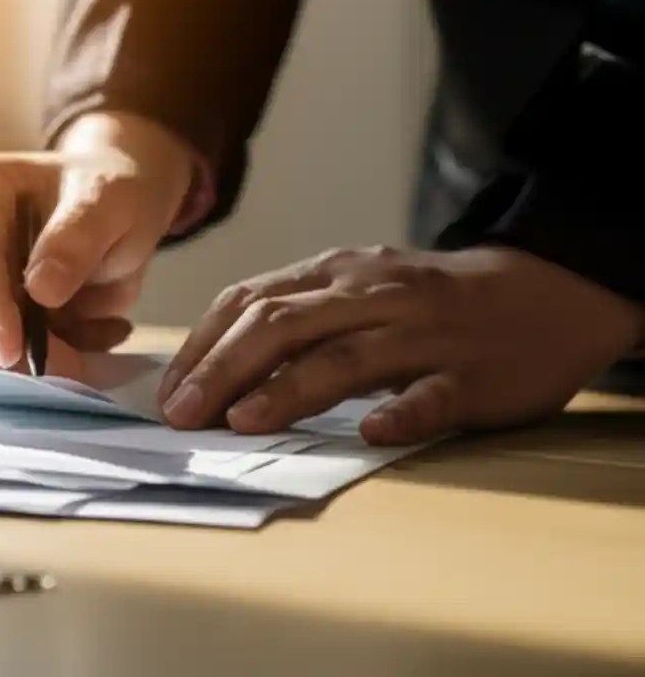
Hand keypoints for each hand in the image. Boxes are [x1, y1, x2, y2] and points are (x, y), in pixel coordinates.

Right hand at [0, 111, 194, 379]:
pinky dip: (48, 361)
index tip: (14, 348)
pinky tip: (93, 335)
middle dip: (10, 346)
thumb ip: (77, 240)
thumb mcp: (109, 203)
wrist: (113, 206)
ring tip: (99, 332)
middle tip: (74, 366)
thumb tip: (40, 292)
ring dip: (36, 357)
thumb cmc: (106, 191)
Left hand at [158, 246, 644, 442]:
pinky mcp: (471, 374)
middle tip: (183, 416)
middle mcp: (371, 296)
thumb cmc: (425, 303)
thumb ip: (292, 320)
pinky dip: (399, 412)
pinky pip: (432, 393)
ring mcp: (422, 333)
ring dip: (288, 390)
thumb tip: (209, 370)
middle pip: (282, 325)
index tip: (167, 392)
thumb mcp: (353, 291)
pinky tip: (370, 433)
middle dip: (223, 369)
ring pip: (345, 357)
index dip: (202, 347)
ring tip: (242, 422)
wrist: (541, 292)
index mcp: (335, 275)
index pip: (249, 302)